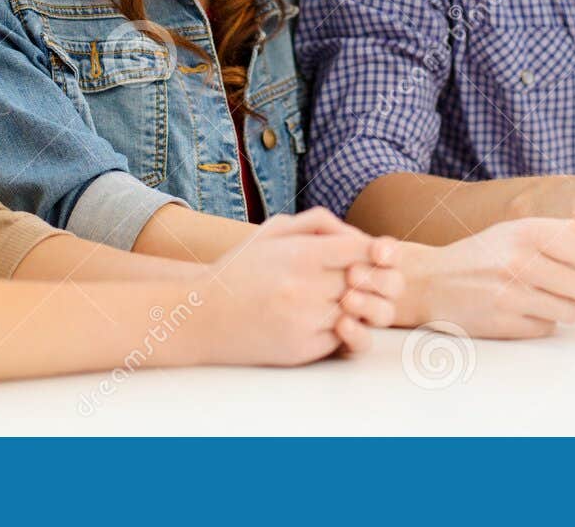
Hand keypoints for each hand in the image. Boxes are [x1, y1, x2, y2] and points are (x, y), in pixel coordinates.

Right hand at [197, 209, 398, 365]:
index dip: (373, 251)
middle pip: (363, 281)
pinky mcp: (301, 350)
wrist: (201, 316)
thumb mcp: (272, 231)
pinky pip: (341, 339)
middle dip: (367, 277)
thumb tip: (359, 235)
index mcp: (299, 255)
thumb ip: (318, 223)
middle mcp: (304, 289)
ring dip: (355, 305)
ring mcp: (304, 323)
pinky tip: (322, 318)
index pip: (360, 249)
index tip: (372, 254)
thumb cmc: (239, 269)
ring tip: (341, 297)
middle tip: (359, 276)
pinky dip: (340, 329)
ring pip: (357, 312)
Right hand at [403, 218, 574, 337]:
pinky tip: (524, 309)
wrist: (430, 281)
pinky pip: (548, 328)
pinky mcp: (505, 323)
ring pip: (573, 312)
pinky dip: (543, 321)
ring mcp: (512, 294)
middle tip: (574, 287)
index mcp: (528, 232)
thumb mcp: (515, 229)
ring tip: (547, 298)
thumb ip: (558, 232)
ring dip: (566, 308)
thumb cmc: (480, 255)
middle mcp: (520, 261)